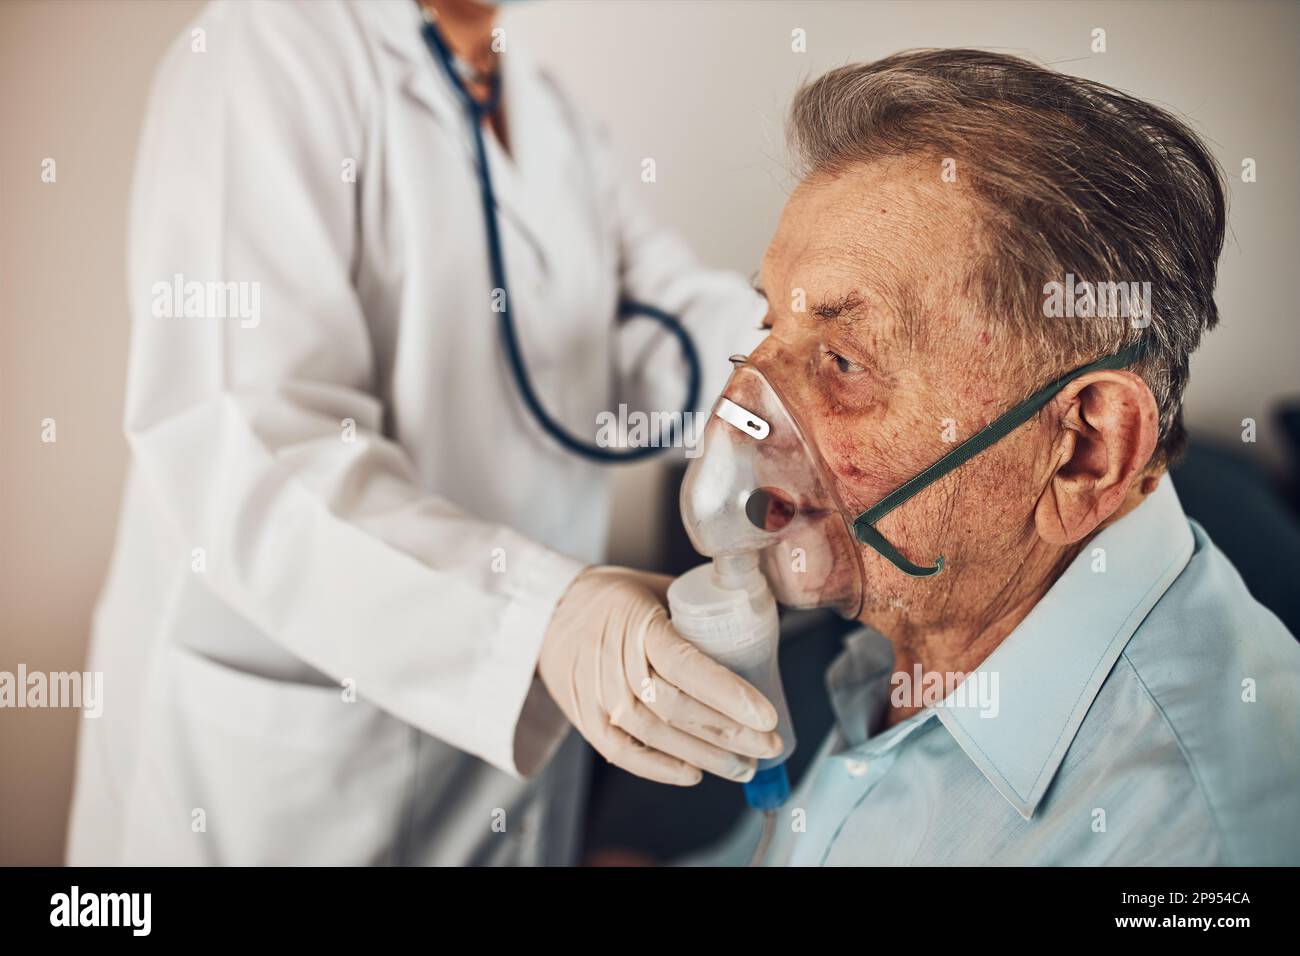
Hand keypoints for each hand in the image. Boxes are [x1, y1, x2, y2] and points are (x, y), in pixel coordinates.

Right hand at [539, 566, 782, 785]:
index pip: (689, 666)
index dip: (729, 694)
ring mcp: (598, 697)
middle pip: (680, 708)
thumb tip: (752, 626)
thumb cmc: (610, 598)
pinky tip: (694, 773)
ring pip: (659, 736)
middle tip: (769, 743)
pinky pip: (625, 754)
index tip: (766, 714)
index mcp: (639, 626)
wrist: (546, 612)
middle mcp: (617, 665)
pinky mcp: (586, 721)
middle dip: (731, 733)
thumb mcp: (654, 588)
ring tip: (744, 765)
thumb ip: (696, 611)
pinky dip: (661, 768)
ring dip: (706, 756)